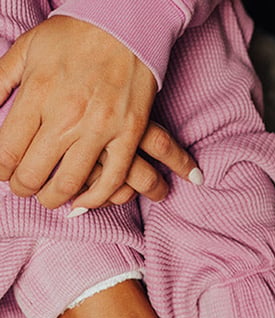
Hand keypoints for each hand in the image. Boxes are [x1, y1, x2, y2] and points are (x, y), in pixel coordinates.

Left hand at [0, 16, 199, 209]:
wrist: (125, 25)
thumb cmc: (73, 36)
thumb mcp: (26, 51)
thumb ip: (0, 82)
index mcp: (38, 93)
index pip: (7, 152)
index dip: (0, 171)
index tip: (3, 171)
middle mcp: (67, 115)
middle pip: (33, 173)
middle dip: (22, 187)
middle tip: (23, 185)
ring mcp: (100, 128)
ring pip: (69, 183)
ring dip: (53, 198)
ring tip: (48, 196)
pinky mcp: (128, 135)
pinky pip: (111, 181)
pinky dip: (93, 199)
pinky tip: (82, 201)